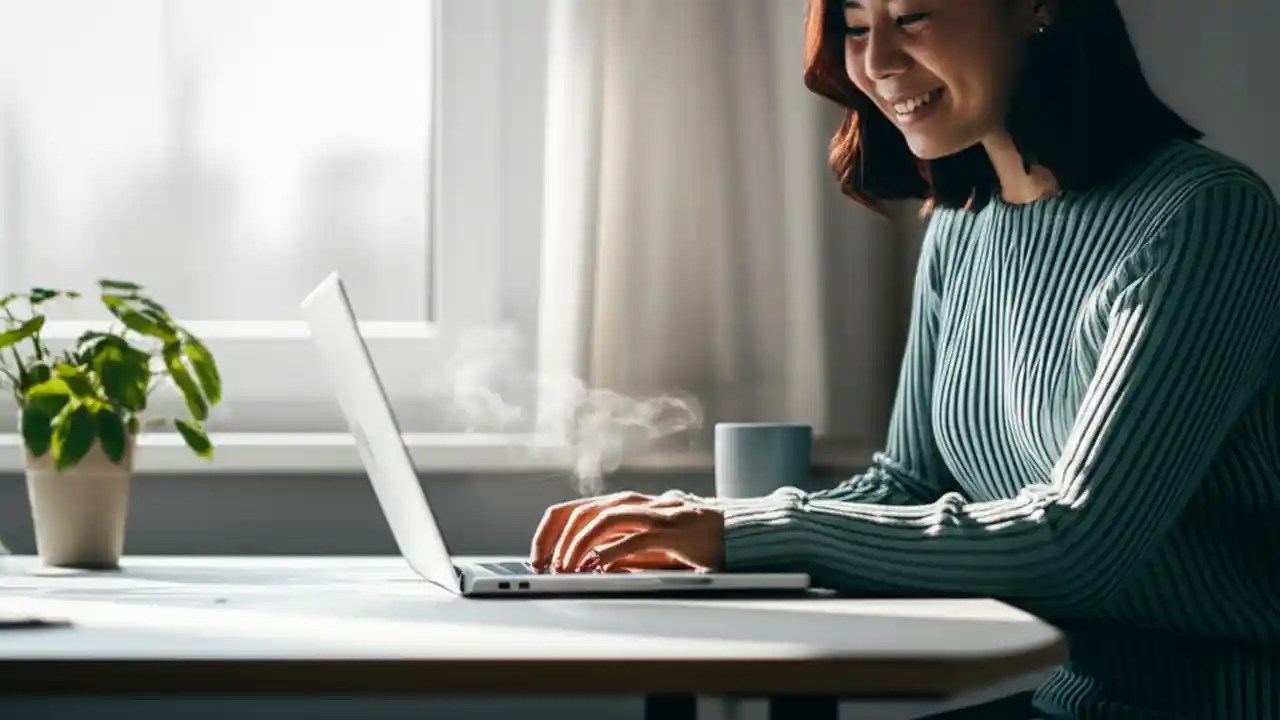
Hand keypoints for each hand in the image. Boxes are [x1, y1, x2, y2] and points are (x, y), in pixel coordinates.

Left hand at [529, 491, 724, 573]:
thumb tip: (584, 567)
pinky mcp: (669, 531)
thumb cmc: (686, 540)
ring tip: (567, 569)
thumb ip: (615, 548)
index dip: (548, 532)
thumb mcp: (642, 542)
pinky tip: (598, 567)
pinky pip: (633, 538)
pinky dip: (611, 553)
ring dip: (578, 546)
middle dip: (557, 540)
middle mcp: (632, 504)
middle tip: (547, 567)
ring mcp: (650, 514)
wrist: (730, 534)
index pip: (572, 510)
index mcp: (621, 505)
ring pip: (602, 521)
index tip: (538, 558)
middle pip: (580, 512)